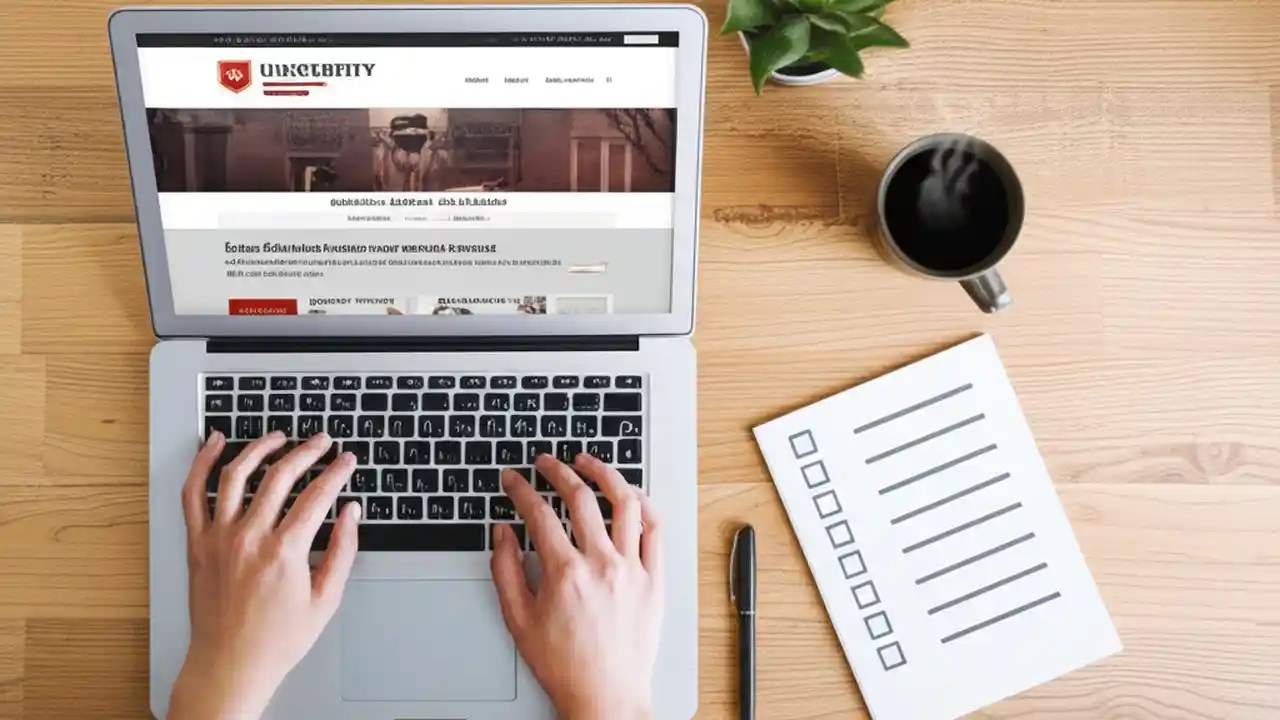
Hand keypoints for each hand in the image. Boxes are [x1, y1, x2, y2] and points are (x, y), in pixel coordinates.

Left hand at [169, 431, 360, 719]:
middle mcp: (249, 538)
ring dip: (261, 448)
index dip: (337, 472)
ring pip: (237, 474)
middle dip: (308, 452)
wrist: (229, 665)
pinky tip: (215, 443)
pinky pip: (194, 493)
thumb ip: (343, 550)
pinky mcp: (197, 543)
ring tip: (279, 437)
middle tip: (323, 442)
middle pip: (282, 476)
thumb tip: (352, 513)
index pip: (318, 495)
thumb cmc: (276, 640)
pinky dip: (202, 463)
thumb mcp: (326, 599)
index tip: (346, 461)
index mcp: (285, 552)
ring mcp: (219, 537)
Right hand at [490, 454, 663, 719]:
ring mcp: (632, 569)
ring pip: (624, 503)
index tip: (514, 479)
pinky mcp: (654, 578)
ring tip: (589, 462)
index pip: (538, 513)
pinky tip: (629, 493)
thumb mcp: (518, 620)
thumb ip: (505, 570)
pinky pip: (655, 529)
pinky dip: (643, 503)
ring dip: (605, 473)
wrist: (605, 696)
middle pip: (580, 498)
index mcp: (565, 574)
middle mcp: (601, 565)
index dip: (521, 489)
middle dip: (558, 471)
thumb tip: (502, 533)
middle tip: (546, 462)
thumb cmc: (564, 664)